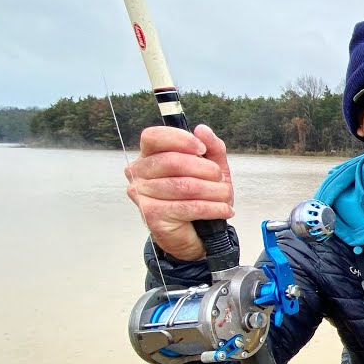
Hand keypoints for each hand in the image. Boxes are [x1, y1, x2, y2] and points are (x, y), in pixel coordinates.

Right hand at [124, 124, 234, 260]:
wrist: (196, 233)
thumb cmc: (199, 197)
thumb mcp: (211, 168)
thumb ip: (211, 147)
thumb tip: (202, 130)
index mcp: (149, 155)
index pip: (153, 137)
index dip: (180, 139)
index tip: (202, 149)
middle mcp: (139, 173)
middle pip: (172, 162)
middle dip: (205, 170)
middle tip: (219, 178)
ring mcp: (142, 195)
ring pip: (184, 186)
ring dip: (214, 191)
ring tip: (225, 196)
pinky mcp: (152, 215)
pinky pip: (189, 207)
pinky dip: (213, 208)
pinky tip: (224, 210)